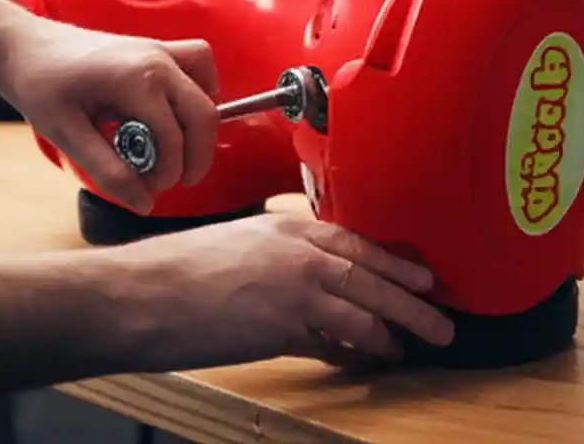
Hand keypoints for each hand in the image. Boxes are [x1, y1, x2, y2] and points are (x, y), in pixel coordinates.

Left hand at [0, 17, 219, 212]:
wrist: (23, 45)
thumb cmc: (39, 84)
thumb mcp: (66, 134)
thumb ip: (107, 171)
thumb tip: (144, 203)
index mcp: (136, 79)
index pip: (173, 136)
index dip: (169, 172)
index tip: (150, 190)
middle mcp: (157, 60)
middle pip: (203, 113)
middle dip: (196, 156)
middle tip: (176, 182)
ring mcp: (159, 49)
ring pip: (206, 87)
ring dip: (201, 124)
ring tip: (180, 149)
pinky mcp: (156, 49)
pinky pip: (197, 66)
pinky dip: (199, 91)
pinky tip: (175, 115)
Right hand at [107, 214, 455, 370]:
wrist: (140, 296)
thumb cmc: (174, 273)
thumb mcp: (236, 245)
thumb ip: (276, 256)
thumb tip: (304, 283)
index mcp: (285, 225)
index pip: (357, 241)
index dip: (396, 261)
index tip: (422, 275)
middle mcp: (297, 251)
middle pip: (374, 275)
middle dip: (414, 299)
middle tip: (442, 317)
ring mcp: (294, 287)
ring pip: (366, 309)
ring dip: (398, 330)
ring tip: (420, 344)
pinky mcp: (285, 325)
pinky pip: (336, 341)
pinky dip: (359, 352)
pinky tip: (373, 359)